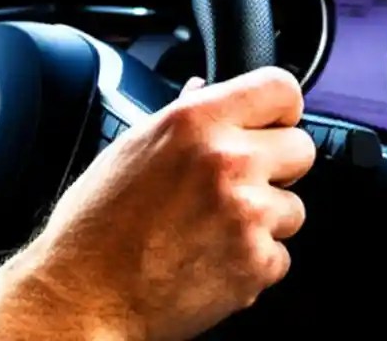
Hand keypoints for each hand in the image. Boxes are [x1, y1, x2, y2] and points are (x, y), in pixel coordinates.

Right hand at [0, 67, 316, 340]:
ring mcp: (247, 214)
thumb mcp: (131, 150)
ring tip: (211, 231)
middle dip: (278, 169)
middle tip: (238, 187)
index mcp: (195, 122)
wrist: (84, 297)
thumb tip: (203, 89)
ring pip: (293, 208)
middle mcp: (228, 161)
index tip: (270, 126)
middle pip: (302, 149)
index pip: (280, 89)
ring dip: (264, 222)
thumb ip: (181, 116)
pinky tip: (210, 261)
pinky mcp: (256, 263)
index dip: (280, 110)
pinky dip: (253, 264)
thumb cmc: (95, 227)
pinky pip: (280, 256)